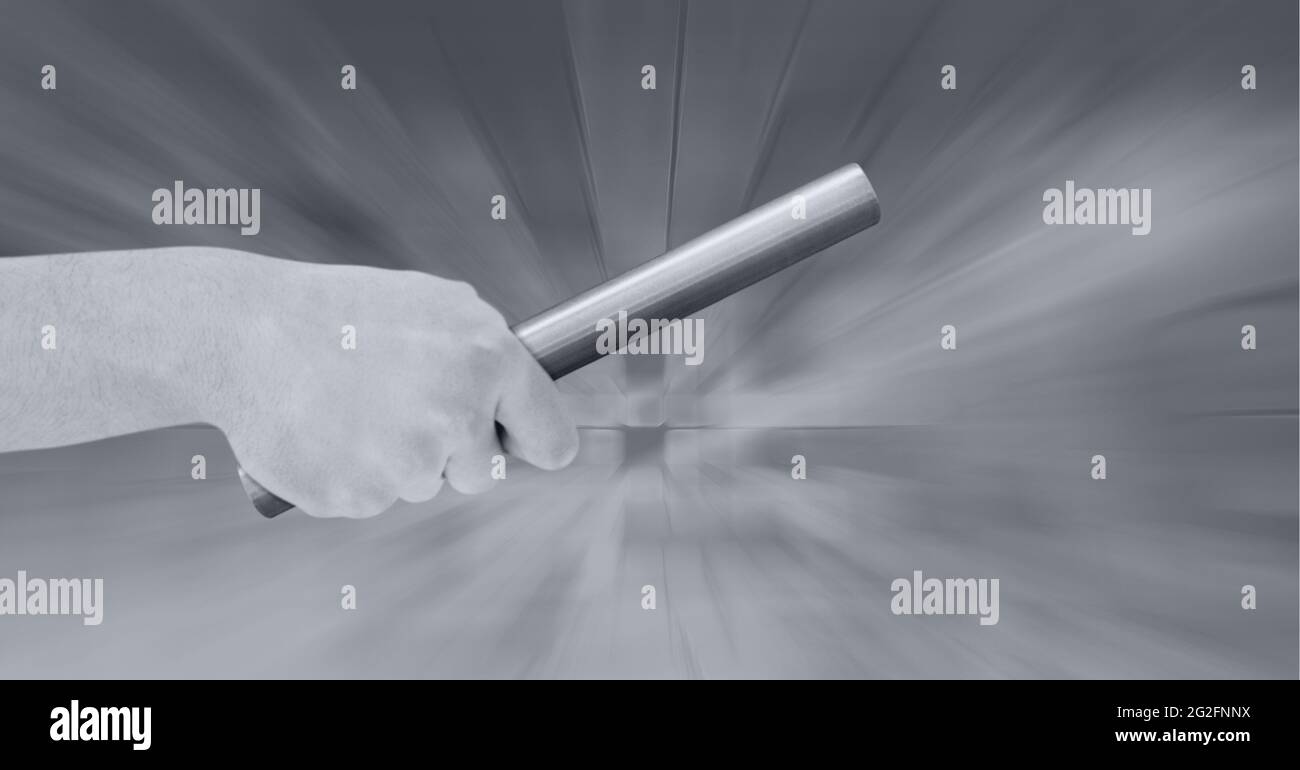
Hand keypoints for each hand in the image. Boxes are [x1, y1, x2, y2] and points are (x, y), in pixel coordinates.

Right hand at [216, 255, 577, 518]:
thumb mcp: (437, 306)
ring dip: (398, 458)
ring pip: (425, 485)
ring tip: (353, 405)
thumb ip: (490, 356)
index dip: (535, 442)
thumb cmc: (346, 313)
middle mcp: (457, 415)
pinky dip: (353, 474)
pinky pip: (375, 499)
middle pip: (485, 473)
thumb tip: (528, 403)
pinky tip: (325, 428)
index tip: (521, 442)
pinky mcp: (358, 497)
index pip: (553, 438)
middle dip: (454, 451)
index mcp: (489, 359)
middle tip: (404, 405)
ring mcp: (407, 462)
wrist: (243, 333)